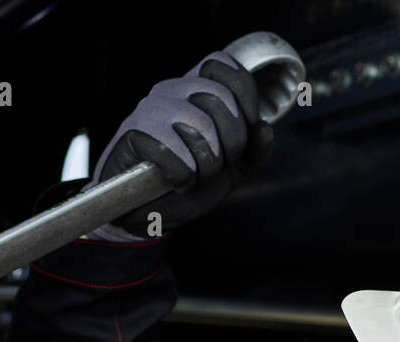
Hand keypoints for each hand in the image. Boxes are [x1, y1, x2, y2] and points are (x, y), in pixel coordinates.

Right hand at [84, 51, 273, 240]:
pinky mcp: (135, 132)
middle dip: (230, 143)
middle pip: (220, 99)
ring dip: (206, 164)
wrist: (146, 212)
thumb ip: (254, 150)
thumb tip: (264, 129)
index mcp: (198, 90)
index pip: (230, 71)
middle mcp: (175, 91)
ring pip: (199, 124)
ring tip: (194, 176)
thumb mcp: (230, 168)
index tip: (241, 137)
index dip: (246, 103)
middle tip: (217, 165)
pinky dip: (181, 175)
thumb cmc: (186, 182)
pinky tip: (175, 182)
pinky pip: (171, 149)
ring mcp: (152, 108)